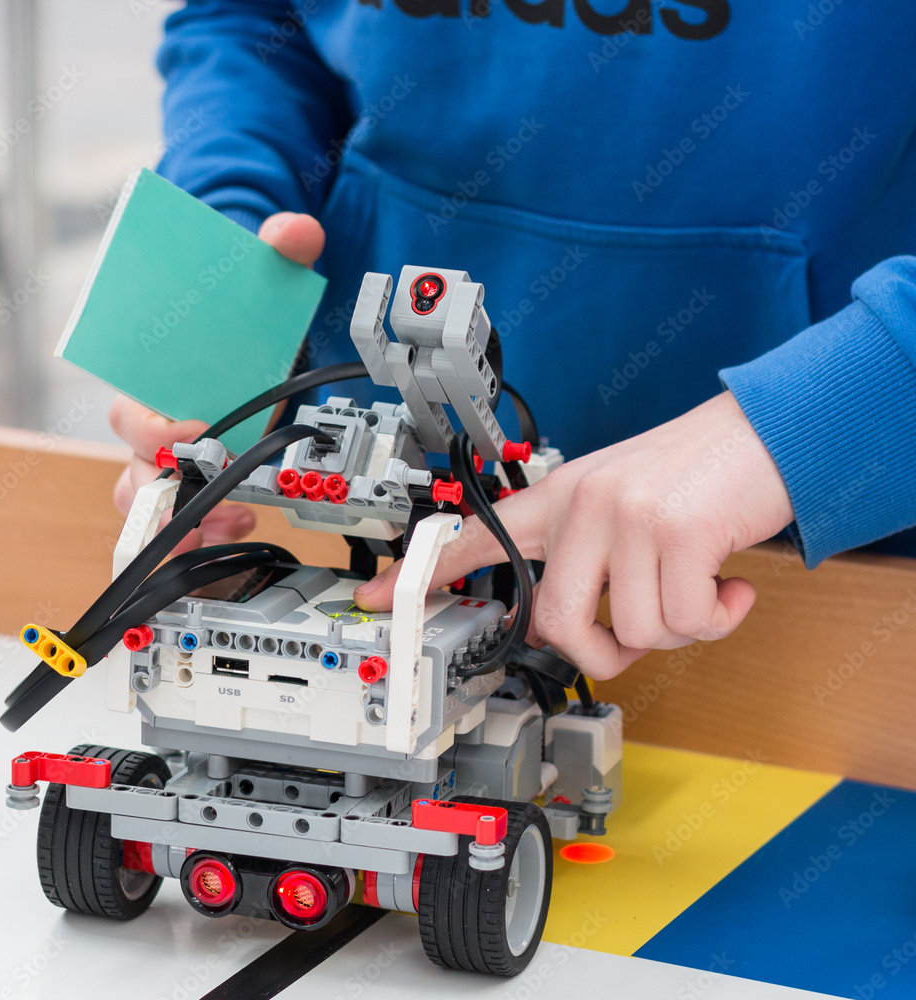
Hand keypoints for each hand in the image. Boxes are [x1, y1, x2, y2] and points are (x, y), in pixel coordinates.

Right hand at [110, 211, 325, 548]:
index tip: (192, 432)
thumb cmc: (243, 307)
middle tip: (213, 483)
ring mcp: (176, 455)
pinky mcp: (203, 474)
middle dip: (166, 486)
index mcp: (152, 378)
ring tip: (230, 521)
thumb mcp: (261, 274)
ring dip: (183, 520)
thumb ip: (278, 246)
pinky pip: (186, 515)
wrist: (255, 331)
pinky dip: (206, 530)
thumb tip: (295, 233)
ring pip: (151, 501)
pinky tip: (241, 526)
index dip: (148, 429)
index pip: (124, 412)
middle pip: (133, 466)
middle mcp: (154, 422)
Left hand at [353, 392, 793, 679]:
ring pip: (636, 632)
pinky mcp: (679, 530)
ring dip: (680, 626)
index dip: (418, 572)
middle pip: (557, 622)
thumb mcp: (615, 500)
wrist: (762, 433)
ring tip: (699, 583)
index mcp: (559, 498)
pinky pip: (687, 623)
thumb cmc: (690, 476)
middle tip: (638, 634)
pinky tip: (729, 584)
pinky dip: (719, 617)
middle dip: (604, 650)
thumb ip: (578, 553)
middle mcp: (582, 505)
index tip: (372, 597)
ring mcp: (627, 516)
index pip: (474, 537)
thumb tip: (560, 627)